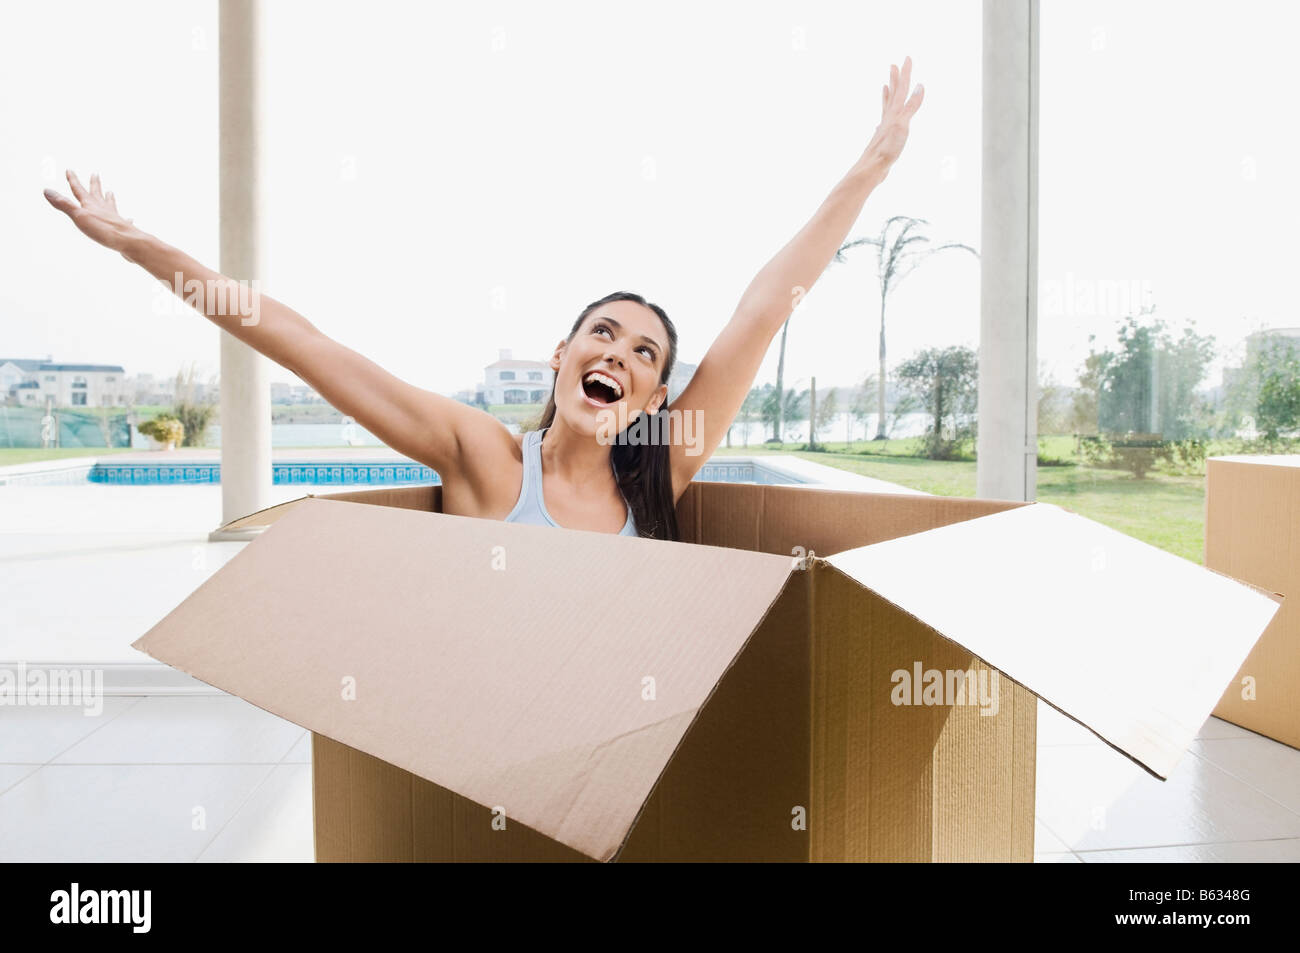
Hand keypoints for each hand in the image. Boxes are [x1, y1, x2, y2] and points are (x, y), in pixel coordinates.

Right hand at [43, 170, 143, 260]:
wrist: (129, 241)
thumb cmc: (104, 230)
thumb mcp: (79, 216)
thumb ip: (64, 205)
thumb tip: (47, 190)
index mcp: (91, 205)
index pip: (79, 190)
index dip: (73, 180)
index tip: (69, 170)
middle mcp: (103, 209)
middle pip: (97, 194)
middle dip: (94, 184)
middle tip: (96, 174)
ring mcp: (114, 218)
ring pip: (110, 205)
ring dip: (109, 198)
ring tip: (110, 192)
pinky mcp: (122, 229)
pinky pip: (123, 221)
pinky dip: (124, 218)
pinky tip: (129, 219)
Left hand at [857, 56, 923, 177]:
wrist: (872, 167)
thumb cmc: (888, 148)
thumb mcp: (903, 124)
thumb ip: (911, 105)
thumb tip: (920, 85)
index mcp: (894, 112)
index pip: (902, 88)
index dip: (905, 73)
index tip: (906, 58)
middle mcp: (888, 117)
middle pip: (892, 94)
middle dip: (895, 79)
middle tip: (893, 65)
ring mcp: (884, 128)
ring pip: (886, 107)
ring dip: (887, 95)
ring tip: (885, 86)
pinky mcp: (882, 139)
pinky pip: (883, 122)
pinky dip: (884, 116)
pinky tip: (880, 122)